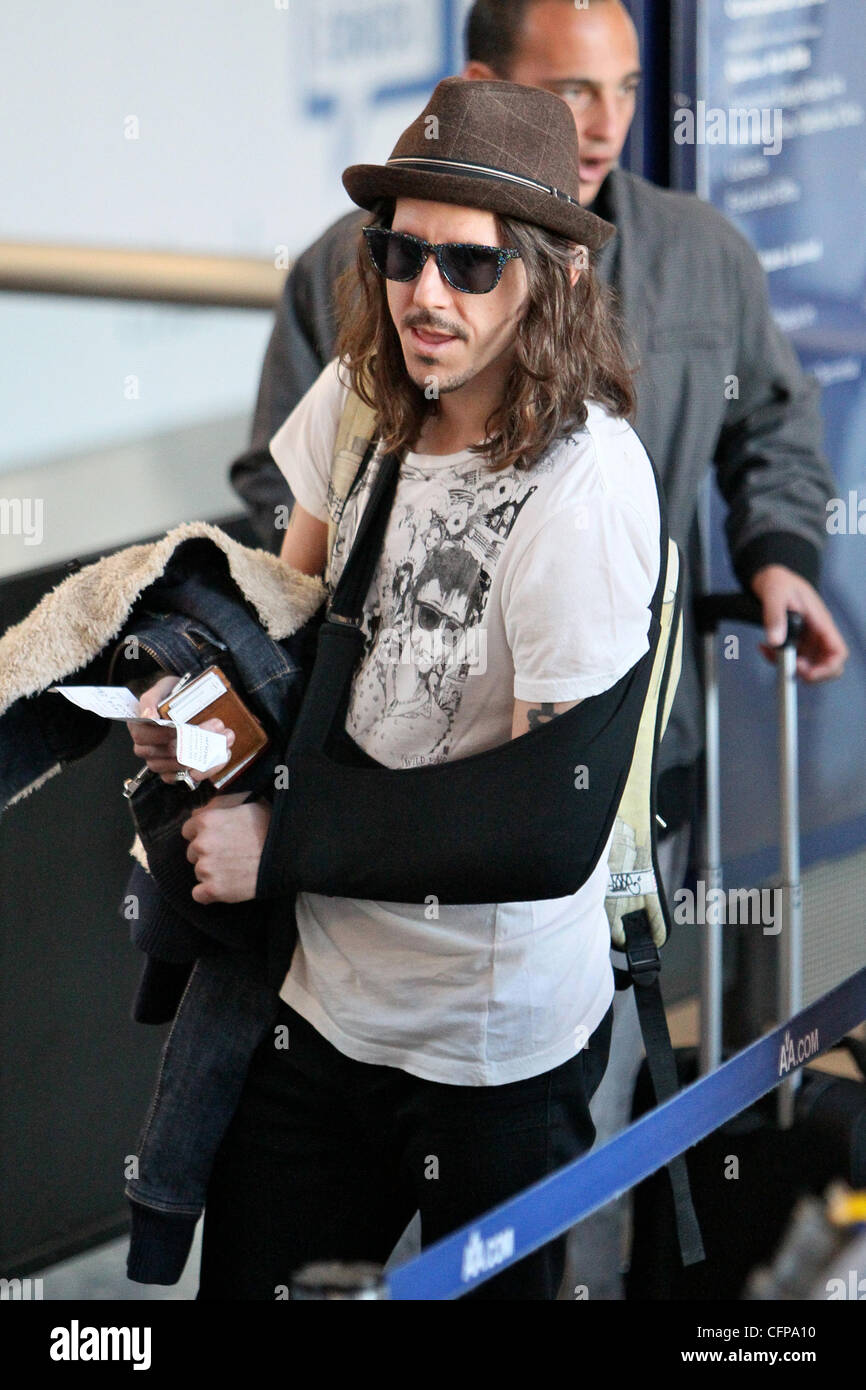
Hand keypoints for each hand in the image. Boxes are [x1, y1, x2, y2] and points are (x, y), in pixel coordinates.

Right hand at [126, 675, 234, 782]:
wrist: (186, 702)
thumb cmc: (172, 695)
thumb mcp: (163, 688)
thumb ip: (151, 699)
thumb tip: (148, 715)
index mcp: (139, 727)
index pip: (144, 735)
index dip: (165, 732)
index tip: (185, 724)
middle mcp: (146, 748)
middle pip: (168, 751)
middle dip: (196, 740)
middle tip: (219, 725)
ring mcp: (160, 763)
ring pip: (179, 765)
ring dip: (206, 753)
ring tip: (226, 738)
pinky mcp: (174, 773)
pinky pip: (186, 777)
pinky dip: (206, 769)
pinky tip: (221, 756)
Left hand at [181, 792, 270, 903]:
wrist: (287, 853)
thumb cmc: (269, 824)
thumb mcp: (244, 802)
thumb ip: (217, 805)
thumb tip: (196, 812)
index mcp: (206, 821)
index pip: (188, 830)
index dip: (203, 834)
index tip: (218, 839)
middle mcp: (201, 844)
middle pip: (192, 853)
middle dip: (207, 853)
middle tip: (230, 854)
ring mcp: (206, 868)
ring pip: (198, 872)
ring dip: (211, 872)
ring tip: (234, 868)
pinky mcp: (214, 889)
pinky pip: (199, 894)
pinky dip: (208, 892)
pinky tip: (225, 886)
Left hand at [750, 565, 847, 681]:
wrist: (770, 577)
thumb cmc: (778, 581)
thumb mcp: (774, 593)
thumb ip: (774, 616)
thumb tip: (775, 642)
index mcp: (820, 622)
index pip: (838, 652)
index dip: (828, 668)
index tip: (806, 673)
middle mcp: (817, 633)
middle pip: (827, 664)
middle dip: (808, 672)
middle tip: (788, 666)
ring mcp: (806, 638)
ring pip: (807, 664)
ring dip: (788, 665)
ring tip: (768, 651)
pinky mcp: (794, 640)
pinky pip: (791, 658)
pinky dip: (776, 658)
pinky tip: (763, 647)